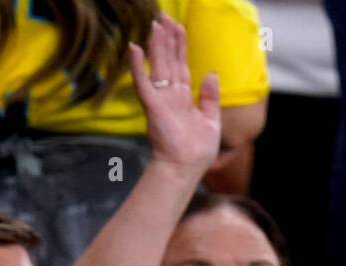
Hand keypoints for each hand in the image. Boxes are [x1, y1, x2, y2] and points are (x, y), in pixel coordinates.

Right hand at [128, 13, 220, 174]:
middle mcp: (171, 95)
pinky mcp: (153, 107)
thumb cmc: (197, 151)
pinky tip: (134, 48)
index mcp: (183, 97)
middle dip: (167, 38)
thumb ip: (210, 97)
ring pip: (158, 65)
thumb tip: (211, 73)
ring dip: (156, 44)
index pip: (181, 65)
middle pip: (169, 60)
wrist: (186, 168)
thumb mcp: (211, 120)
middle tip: (162, 16)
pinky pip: (144, 82)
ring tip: (154, 24)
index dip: (179, 45)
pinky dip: (138, 65)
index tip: (176, 26)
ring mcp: (161, 100)